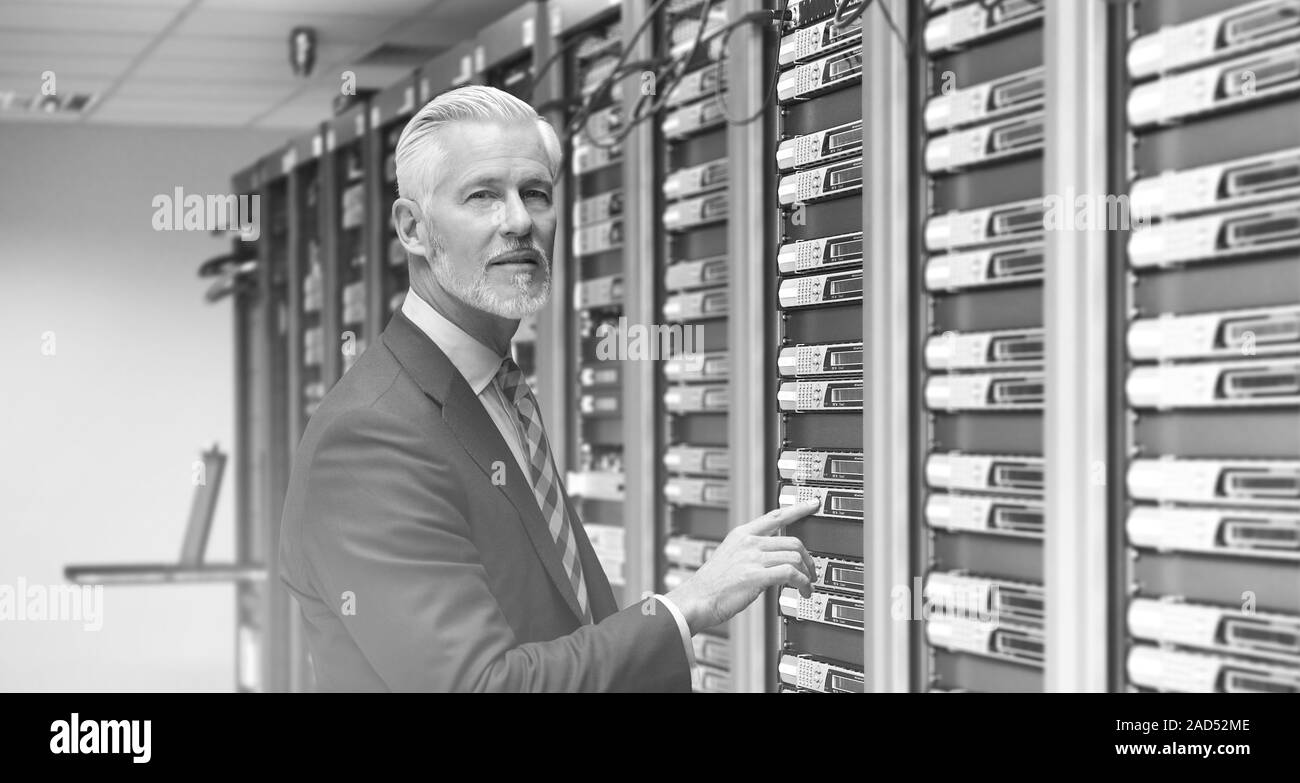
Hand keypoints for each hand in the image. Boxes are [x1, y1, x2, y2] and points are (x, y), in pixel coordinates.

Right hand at [664, 498, 821, 634]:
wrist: (696, 599)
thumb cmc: (711, 584)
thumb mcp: (729, 555)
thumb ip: (749, 550)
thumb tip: (771, 554)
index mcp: (742, 534)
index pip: (775, 516)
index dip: (798, 508)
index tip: (812, 504)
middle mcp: (748, 542)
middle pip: (792, 541)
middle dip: (807, 558)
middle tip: (810, 570)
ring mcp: (752, 558)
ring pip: (794, 557)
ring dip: (807, 573)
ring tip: (807, 585)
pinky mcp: (755, 576)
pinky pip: (790, 574)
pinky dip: (802, 583)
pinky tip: (802, 590)